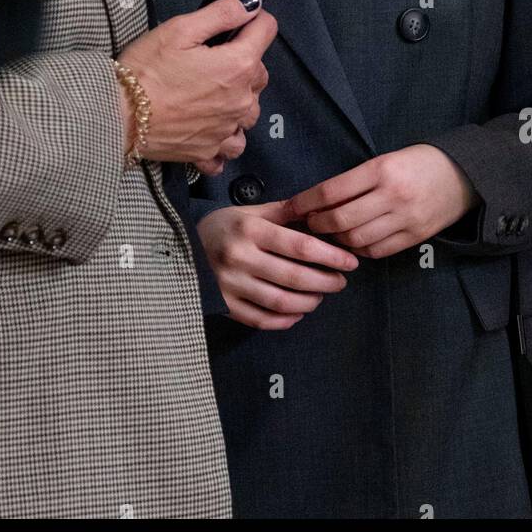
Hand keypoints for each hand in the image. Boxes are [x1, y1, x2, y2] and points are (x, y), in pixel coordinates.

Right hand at [116, 0, 276, 172]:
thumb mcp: (180, 30)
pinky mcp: (210, 150)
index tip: (241, 21)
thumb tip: (251, 3)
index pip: (267, 31)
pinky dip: (228, 136)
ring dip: (239, 99)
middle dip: (243, 60)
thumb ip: (222, 13)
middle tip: (211, 57)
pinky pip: (232, 145)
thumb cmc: (144, 71)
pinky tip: (212, 125)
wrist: (117, 116)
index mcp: (237, 66)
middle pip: (260, 73)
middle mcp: (240, 100)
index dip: (254, 20)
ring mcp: (227, 129)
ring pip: (250, 110)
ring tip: (210, 91)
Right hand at [196, 199, 358, 329]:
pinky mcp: (224, 305)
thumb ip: (284, 212)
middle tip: (340, 282)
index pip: (300, 246)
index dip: (331, 256)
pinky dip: (285, 320)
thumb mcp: (250, 212)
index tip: (350, 262)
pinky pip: (261, 319)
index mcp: (250, 229)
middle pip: (294, 276)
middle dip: (325, 282)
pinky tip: (298, 313)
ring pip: (280, 301)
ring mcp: (230, 284)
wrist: (182, 248)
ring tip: (320, 296)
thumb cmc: (223, 227)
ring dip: (308, 302)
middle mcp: (240, 257)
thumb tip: (320, 211)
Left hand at [289, 144, 479, 258]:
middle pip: (340, 220)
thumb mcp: (385, 160)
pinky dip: (359, 249)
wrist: (462, 175)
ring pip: (356, 240)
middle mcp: (391, 195)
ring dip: (336, 240)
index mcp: (380, 170)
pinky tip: (354, 241)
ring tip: (329, 233)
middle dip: (317, 225)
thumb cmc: (417, 163)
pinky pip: (377, 250)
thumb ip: (355, 180)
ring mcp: (405, 219)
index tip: (290, 208)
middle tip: (308, 223)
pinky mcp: (415, 237)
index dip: (305, 203)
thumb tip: (319, 201)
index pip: (331, 191)